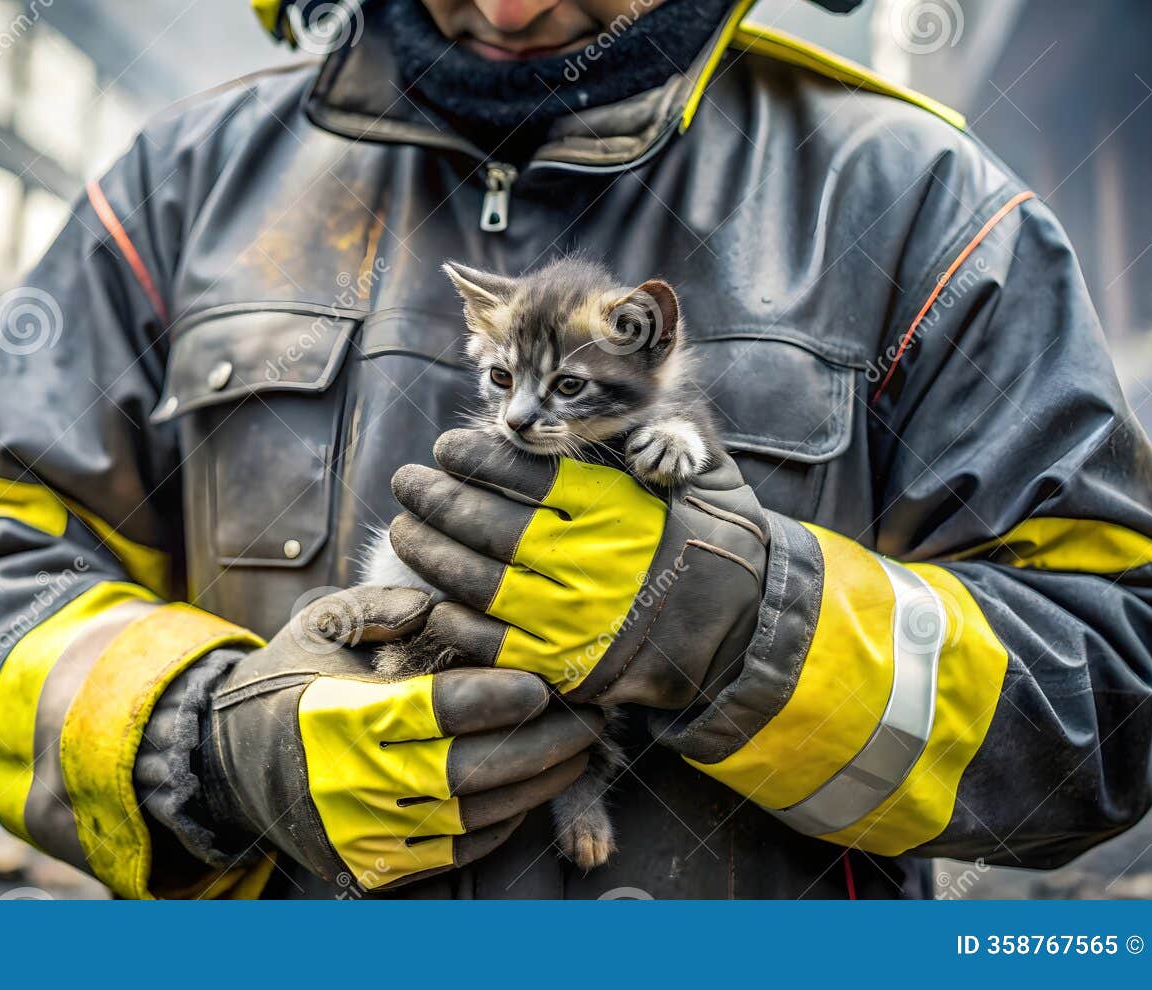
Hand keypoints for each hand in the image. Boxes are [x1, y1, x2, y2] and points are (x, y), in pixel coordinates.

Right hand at [200, 587, 602, 890]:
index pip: (435, 711)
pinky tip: (533, 788)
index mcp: (335, 716)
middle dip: (541, 744)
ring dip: (535, 785)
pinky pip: (455, 851)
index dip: (497, 699)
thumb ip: (378, 606)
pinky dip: (502, 822)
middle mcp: (348, 783)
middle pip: (468, 770)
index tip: (544, 682)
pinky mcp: (372, 866)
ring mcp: (362, 833)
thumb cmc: (286, 680)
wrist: (227, 761)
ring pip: (471, 816)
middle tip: (591, 716)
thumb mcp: (318, 624)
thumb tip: (438, 605)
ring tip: (578, 750)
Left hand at [388, 429, 770, 709]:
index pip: (526, 473)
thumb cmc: (716, 535)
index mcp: (616, 506)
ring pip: (477, 581)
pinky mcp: (567, 665)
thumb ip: (656, 430)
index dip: (475, 458)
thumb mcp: (701, 467)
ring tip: (404, 529)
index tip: (446, 447)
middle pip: (487, 524)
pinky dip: (453, 617)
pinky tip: (431, 594)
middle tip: (405, 482)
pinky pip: (492, 643)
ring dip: (429, 552)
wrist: (748, 628)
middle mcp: (590, 559)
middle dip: (434, 499)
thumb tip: (623, 391)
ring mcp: (575, 617)